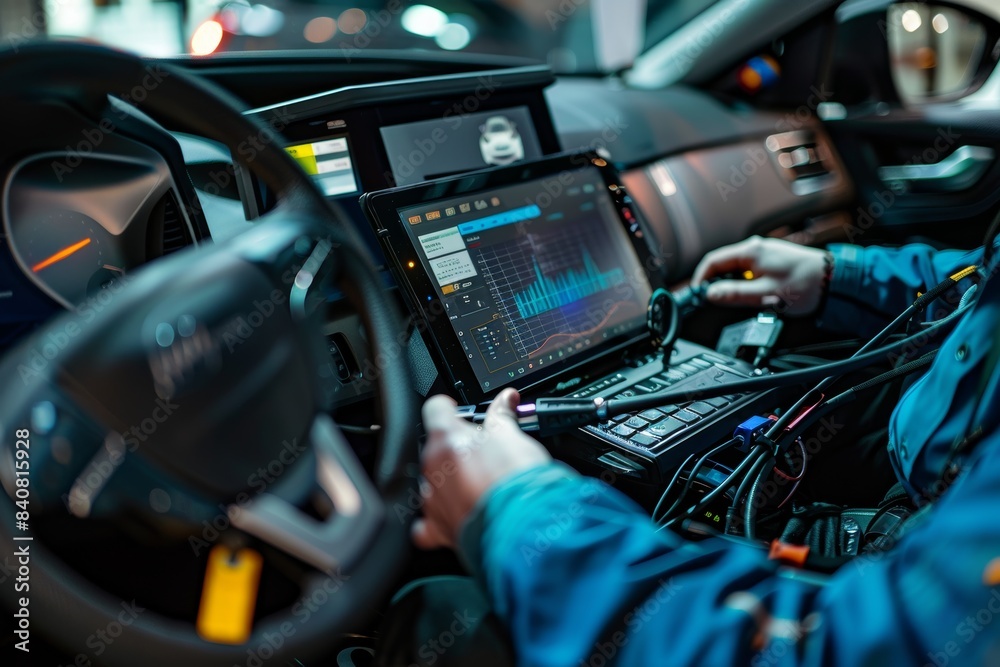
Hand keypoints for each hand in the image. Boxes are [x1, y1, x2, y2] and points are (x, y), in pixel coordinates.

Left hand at [412, 388, 550, 549]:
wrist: (523, 523)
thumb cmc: (516, 479)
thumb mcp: (512, 435)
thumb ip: (503, 415)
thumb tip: (506, 399)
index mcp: (446, 438)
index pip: (435, 409)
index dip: (449, 409)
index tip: (459, 414)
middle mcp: (433, 467)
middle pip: (436, 448)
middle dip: (457, 450)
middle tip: (483, 455)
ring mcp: (433, 498)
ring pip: (432, 483)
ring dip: (450, 482)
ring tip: (478, 486)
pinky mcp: (439, 528)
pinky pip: (427, 524)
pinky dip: (438, 519)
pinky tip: (456, 514)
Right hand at [691, 236, 829, 315]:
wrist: (835, 280)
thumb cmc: (806, 284)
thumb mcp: (765, 294)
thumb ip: (734, 294)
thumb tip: (710, 294)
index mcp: (751, 251)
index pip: (712, 261)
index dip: (701, 279)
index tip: (698, 295)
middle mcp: (756, 248)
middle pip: (723, 265)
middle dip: (716, 283)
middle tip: (716, 303)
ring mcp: (765, 253)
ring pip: (736, 269)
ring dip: (732, 285)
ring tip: (740, 301)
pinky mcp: (773, 261)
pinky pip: (749, 270)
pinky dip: (745, 283)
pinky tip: (754, 296)